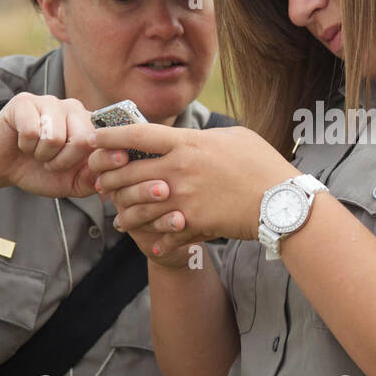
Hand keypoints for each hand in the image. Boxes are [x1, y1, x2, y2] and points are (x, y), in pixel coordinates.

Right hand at [0, 93, 98, 197]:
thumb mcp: (74, 183)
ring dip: (41, 154)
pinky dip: (24, 145)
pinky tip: (21, 141)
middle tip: (49, 162)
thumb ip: (98, 175)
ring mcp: (50, 101)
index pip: (105, 142)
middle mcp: (75, 108)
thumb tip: (119, 160)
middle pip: (81, 140)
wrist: (1, 168)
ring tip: (35, 151)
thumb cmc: (40, 172)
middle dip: (62, 162)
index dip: (89, 163)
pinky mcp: (25, 101)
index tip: (74, 170)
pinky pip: (31, 131)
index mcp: (91, 125)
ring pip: (55, 137)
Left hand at [86, 122, 299, 258]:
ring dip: (124, 212)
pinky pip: (162, 233)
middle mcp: (180, 169)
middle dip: (107, 177)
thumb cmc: (263, 164)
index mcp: (188, 143)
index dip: (110, 136)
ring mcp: (185, 198)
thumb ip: (205, 136)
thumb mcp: (236, 136)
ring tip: (120, 217)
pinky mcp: (193, 223)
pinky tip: (150, 241)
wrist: (282, 200)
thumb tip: (191, 134)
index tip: (94, 139)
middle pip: (128, 172)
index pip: (137, 135)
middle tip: (100, 181)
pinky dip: (154, 239)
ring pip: (137, 207)